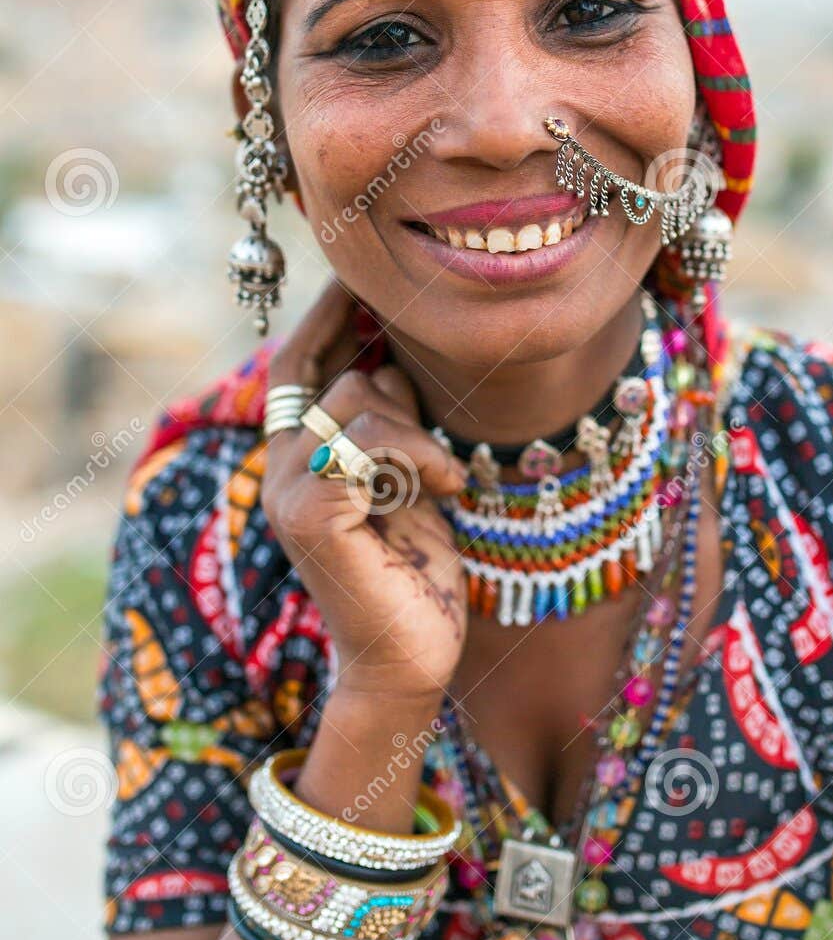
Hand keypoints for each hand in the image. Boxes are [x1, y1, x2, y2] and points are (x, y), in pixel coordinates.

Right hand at [261, 279, 469, 704]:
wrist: (409, 659)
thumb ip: (388, 421)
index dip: (325, 316)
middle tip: (434, 457)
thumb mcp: (404, 480)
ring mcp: (288, 489)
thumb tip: (390, 354)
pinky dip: (420, 458)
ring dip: (421, 435)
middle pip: (342, 375)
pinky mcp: (311, 512)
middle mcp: (279, 469)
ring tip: (446, 483)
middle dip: (403, 396)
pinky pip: (369, 442)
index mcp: (297, 459)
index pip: (296, 364)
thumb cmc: (415, 573)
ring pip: (359, 398)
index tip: (362, 279)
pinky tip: (447, 492)